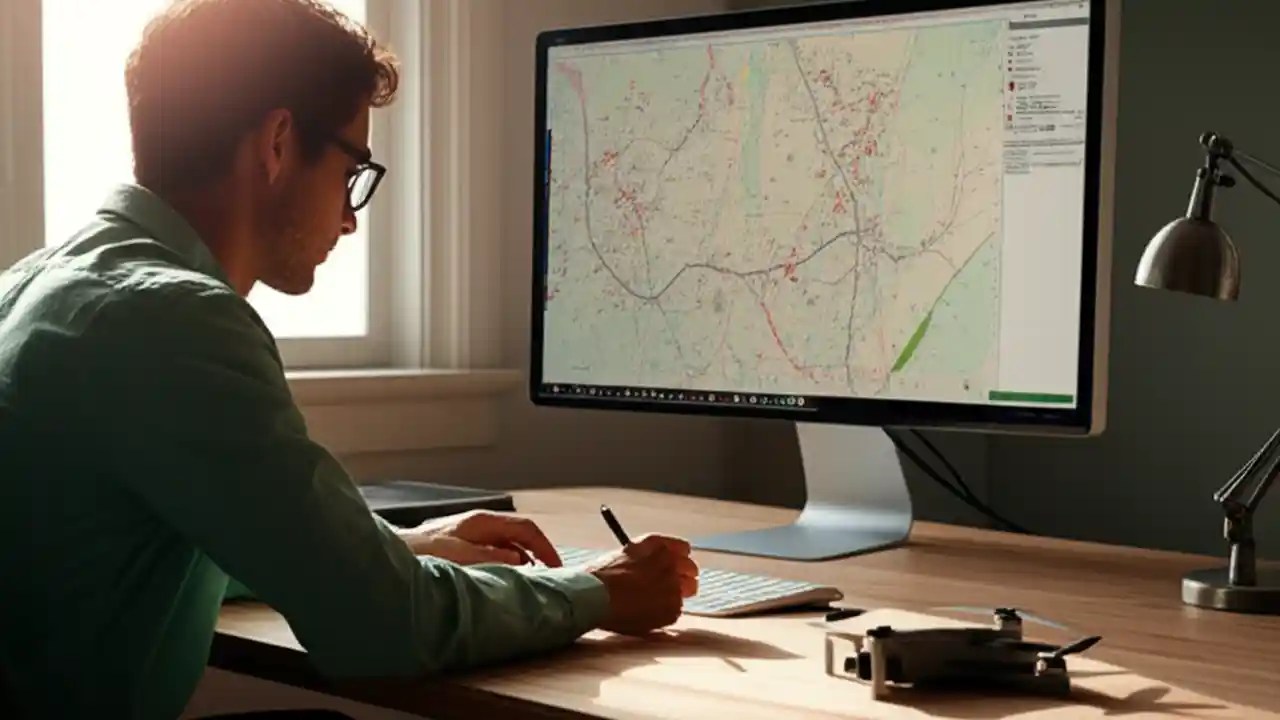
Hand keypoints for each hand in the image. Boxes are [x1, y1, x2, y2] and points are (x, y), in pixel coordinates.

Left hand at [400, 510, 561, 566]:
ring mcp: (472, 534)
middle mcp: (480, 524)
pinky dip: (507, 564)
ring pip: (508, 544)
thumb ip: (490, 557)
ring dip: (522, 560)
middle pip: (520, 535)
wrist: (392, 555)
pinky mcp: (463, 545)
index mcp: (483, 522)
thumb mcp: (459, 556)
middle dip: (538, 554)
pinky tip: (504, 579)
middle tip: (549, 577)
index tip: (557, 567)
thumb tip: (519, 560)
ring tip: (530, 581)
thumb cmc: (421, 552)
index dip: (546, 547)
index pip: (526, 529)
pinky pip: (495, 552)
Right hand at [587, 534, 698, 635]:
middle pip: (691, 569)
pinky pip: (674, 611)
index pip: (683, 549)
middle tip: (670, 588)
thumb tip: (650, 567)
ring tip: (654, 603)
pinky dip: (663, 615)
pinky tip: (645, 615)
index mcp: (657, 545)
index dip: (679, 559)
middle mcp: (669, 561)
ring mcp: (674, 585)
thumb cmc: (600, 577)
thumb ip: (644, 558)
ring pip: (686, 591)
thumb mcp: (624, 555)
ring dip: (674, 596)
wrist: (594, 596)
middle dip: (683, 577)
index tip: (675, 566)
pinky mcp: (672, 608)